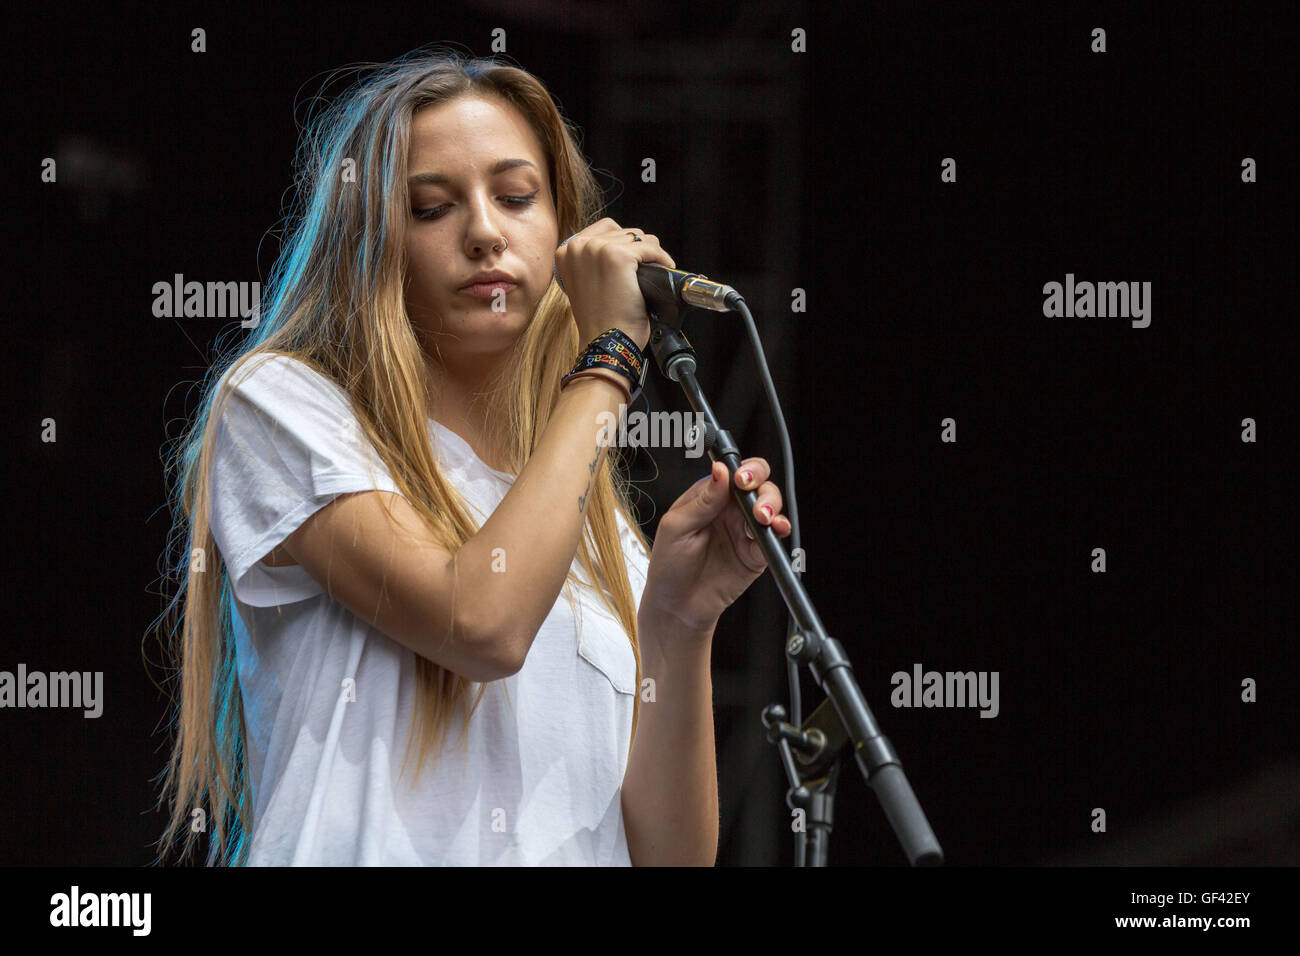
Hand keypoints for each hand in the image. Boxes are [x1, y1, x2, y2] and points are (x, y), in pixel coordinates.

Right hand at [553, 218, 676, 349]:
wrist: (605, 342)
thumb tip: (625, 245)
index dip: (624, 244)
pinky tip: (663, 270)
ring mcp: (597, 249)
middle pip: (623, 232)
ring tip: (653, 272)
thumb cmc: (600, 321)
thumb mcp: (587, 283)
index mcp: (566, 252)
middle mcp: (578, 246)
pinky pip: (651, 248)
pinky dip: (662, 258)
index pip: (604, 229)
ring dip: (651, 254)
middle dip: (639, 250)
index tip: (634, 261)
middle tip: (646, 270)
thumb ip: (595, 261)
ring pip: (639, 238)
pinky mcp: (618, 256)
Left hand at [640, 457, 791, 635]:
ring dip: (772, 506)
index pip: (733, 472)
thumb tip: (720, 472)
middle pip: (758, 485)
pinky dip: (780, 530)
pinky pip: (774, 538)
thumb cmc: (669, 566)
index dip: (743, 470)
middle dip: (761, 485)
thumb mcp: (675, 528)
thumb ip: (701, 501)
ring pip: (770, 507)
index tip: (741, 478)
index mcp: (709, 498)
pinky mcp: (756, 554)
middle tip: (753, 496)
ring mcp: (744, 531)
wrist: (677, 606)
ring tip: (763, 517)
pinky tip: (776, 528)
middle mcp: (729, 511)